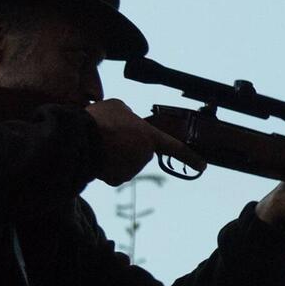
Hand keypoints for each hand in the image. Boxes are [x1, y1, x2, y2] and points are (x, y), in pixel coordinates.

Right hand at [86, 100, 202, 186]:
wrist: (82, 138)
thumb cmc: (101, 120)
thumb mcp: (118, 106)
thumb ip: (128, 116)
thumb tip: (124, 124)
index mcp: (149, 137)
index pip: (175, 148)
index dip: (189, 157)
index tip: (202, 166)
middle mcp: (144, 156)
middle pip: (136, 151)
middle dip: (124, 145)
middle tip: (108, 135)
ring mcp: (131, 169)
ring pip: (123, 161)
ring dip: (113, 153)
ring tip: (99, 142)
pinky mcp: (117, 178)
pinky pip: (113, 172)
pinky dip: (105, 165)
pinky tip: (97, 155)